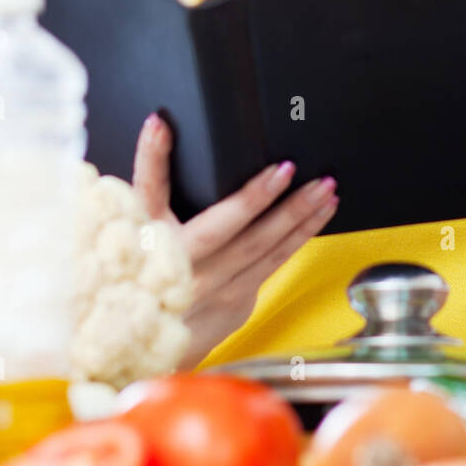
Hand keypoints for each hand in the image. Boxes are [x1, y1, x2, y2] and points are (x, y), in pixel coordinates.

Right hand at [131, 113, 338, 367]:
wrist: (157, 340)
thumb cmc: (154, 273)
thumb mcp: (142, 227)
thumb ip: (151, 182)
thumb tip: (162, 125)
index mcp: (148, 238)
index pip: (146, 191)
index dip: (152, 158)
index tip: (160, 125)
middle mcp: (177, 265)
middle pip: (219, 228)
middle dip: (255, 198)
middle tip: (286, 168)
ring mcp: (212, 285)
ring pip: (259, 246)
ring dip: (296, 213)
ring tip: (323, 185)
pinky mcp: (238, 297)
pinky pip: (276, 260)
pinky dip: (303, 233)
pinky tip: (323, 210)